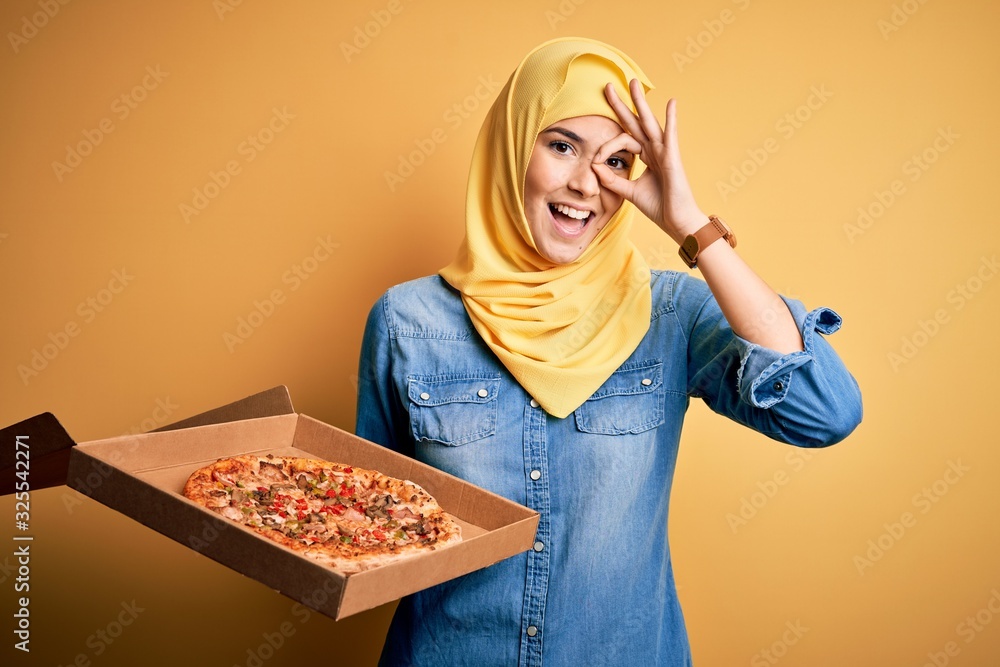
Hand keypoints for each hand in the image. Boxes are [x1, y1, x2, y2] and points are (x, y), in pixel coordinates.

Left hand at [592, 79, 707, 244]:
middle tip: (608, 86)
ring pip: (649, 123)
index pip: (623, 141)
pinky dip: (671, 119)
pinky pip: (670, 136)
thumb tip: (594, 167)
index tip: (594, 159)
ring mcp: (665, 152)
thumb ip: (612, 180)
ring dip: (641, 103)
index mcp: (647, 156)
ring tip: (634, 83)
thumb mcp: (629, 192)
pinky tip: (671, 103)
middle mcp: (655, 150)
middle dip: (622, 104)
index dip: (606, 148)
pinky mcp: (672, 159)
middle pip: (635, 122)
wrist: (677, 222)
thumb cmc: (659, 207)